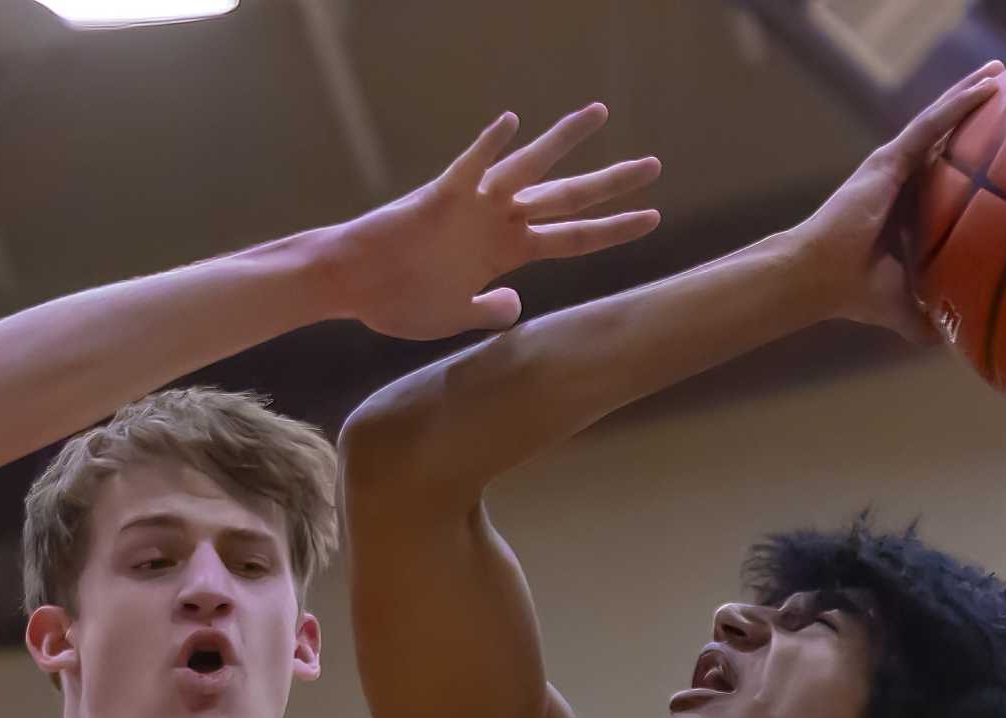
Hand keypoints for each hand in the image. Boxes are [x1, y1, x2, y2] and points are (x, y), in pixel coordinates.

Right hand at [327, 105, 660, 340]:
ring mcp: (472, 206)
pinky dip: (487, 147)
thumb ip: (490, 310)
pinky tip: (510, 124)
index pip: (572, 238)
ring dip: (563, 142)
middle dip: (611, 183)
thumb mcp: (456, 316)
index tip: (652, 218)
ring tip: (599, 113)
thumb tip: (517, 305)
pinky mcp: (439, 197)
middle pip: (566, 198)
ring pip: (528, 168)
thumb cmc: (397, 299)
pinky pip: (468, 167)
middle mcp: (497, 222)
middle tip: (654, 166)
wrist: (352, 285)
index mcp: (505, 252)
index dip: (613, 230)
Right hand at [788, 61, 1003, 339]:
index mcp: (904, 210)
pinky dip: (959, 104)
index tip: (998, 146)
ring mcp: (893, 167)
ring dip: (969, 94)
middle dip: (972, 114)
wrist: (817, 279)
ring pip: (940, 121)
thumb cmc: (851, 293)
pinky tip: (988, 86)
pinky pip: (932, 125)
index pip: (943, 177)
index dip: (968, 158)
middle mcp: (899, 182)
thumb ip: (923, 318)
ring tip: (999, 70)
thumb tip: (953, 344)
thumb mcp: (900, 308)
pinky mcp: (888, 160)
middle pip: (944, 140)